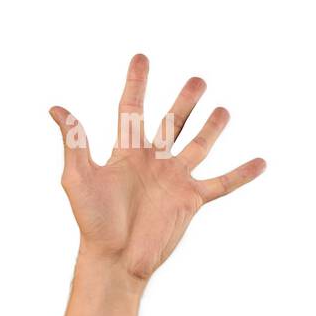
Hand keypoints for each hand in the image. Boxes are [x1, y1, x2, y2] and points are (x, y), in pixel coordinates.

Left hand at [48, 53, 264, 283]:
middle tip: (197, 80)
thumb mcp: (78, 178)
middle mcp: (151, 161)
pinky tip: (260, 162)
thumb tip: (55, 108)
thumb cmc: (92, 220)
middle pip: (172, 122)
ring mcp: (173, 179)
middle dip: (185, 101)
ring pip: (198, 146)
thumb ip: (74, 141)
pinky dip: (241, 174)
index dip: (136, 83)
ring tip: (223, 110)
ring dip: (211, 128)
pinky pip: (221, 183)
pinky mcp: (190, 199)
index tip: (141, 57)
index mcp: (124, 152)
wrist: (114, 258)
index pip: (131, 109)